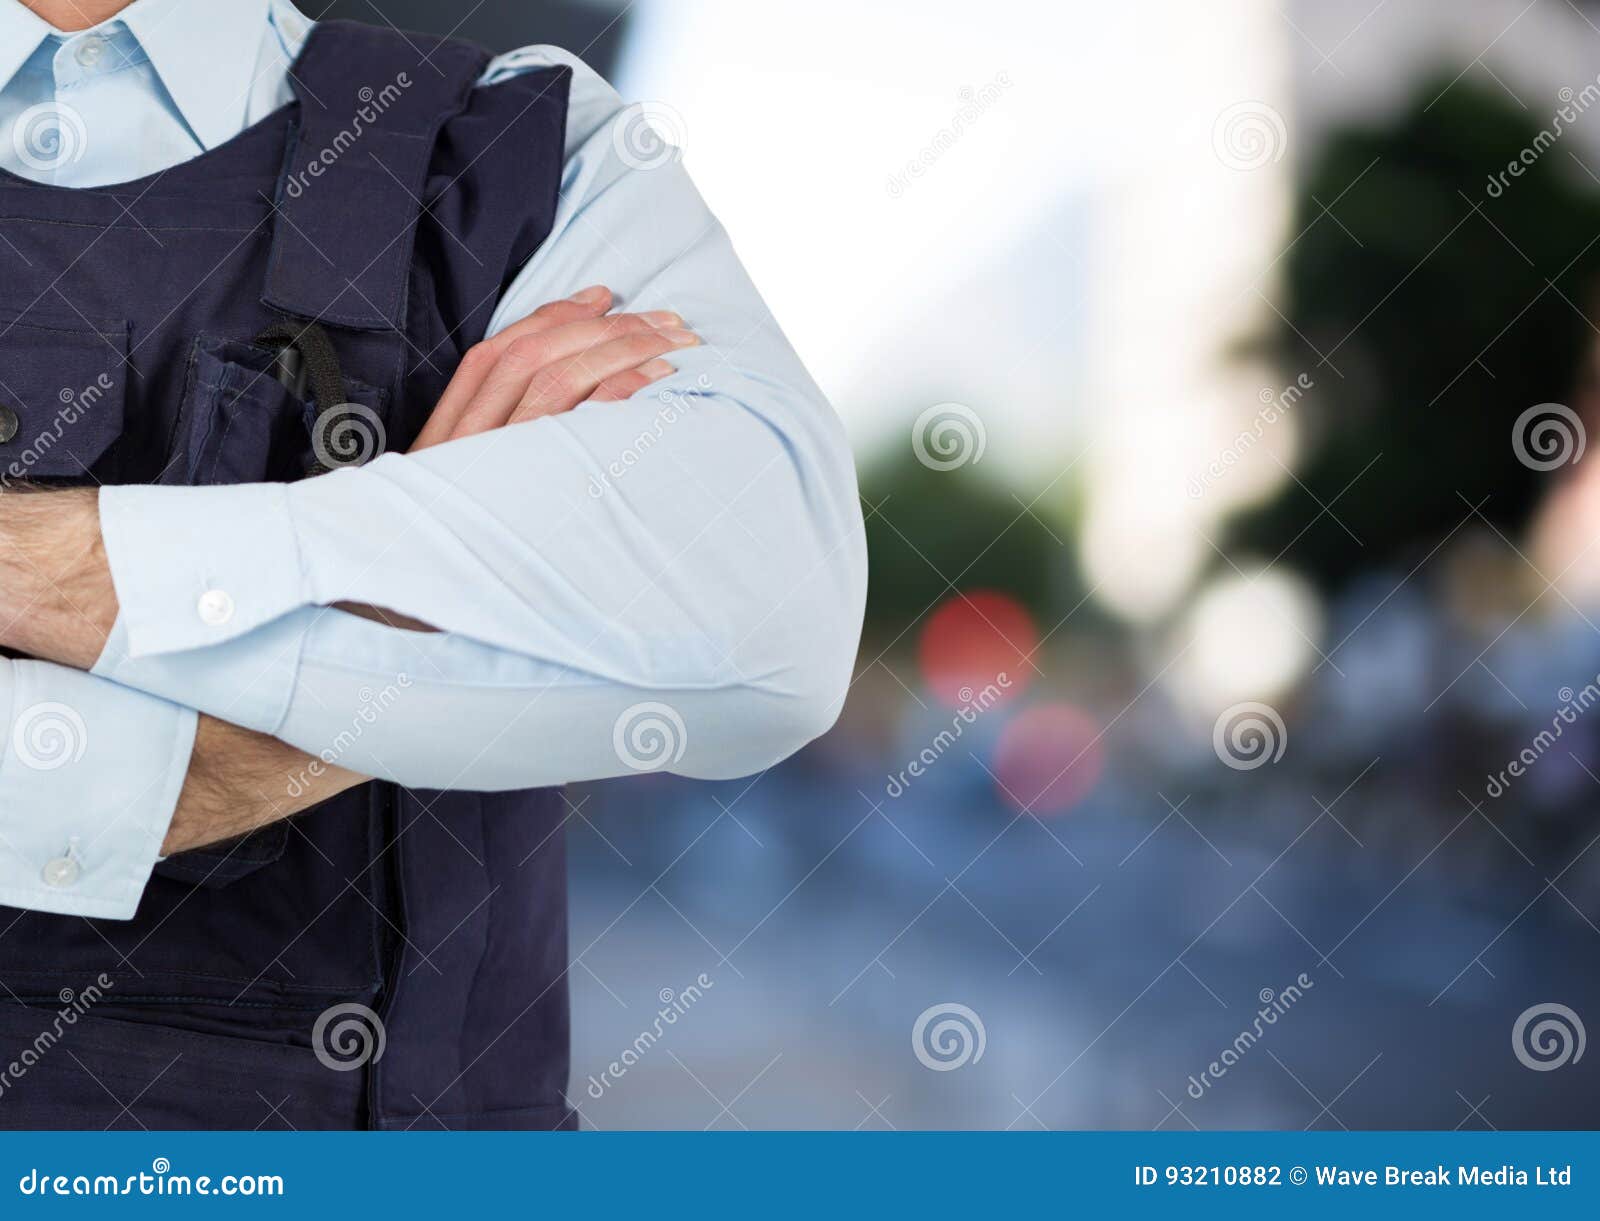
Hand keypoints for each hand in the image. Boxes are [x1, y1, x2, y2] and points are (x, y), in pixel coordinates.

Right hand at [339, 286, 701, 631]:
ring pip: (554, 384)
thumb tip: (565, 397)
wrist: (420, 624)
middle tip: (665, 319)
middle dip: (604, 328)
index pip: (494, 354)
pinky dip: (619, 396)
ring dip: (620, 352)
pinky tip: (658, 385)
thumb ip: (496, 447)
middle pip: (530, 359)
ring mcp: (492, 473)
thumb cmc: (461, 562)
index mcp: (445, 440)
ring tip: (675, 344)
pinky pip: (574, 429)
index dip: (552, 317)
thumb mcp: (465, 497)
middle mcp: (462, 449)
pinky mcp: (528, 500)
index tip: (604, 295)